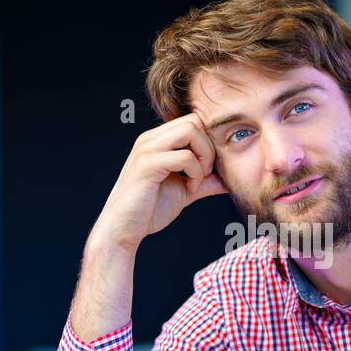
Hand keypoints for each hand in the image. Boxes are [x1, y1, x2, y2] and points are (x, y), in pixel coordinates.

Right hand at [90, 112, 228, 252]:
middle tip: (205, 175)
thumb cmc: (149, 211)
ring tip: (197, 182)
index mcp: (157, 141)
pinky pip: (185, 156)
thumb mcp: (184, 191)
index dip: (208, 143)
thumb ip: (205, 182)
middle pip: (195, 121)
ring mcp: (147, 149)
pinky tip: (189, 190)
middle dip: (209, 147)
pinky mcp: (147, 165)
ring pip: (191, 130)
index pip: (193, 122)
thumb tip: (228, 179)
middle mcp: (150, 139)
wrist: (122, 230)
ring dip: (204, 157)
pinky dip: (195, 173)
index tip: (207, 171)